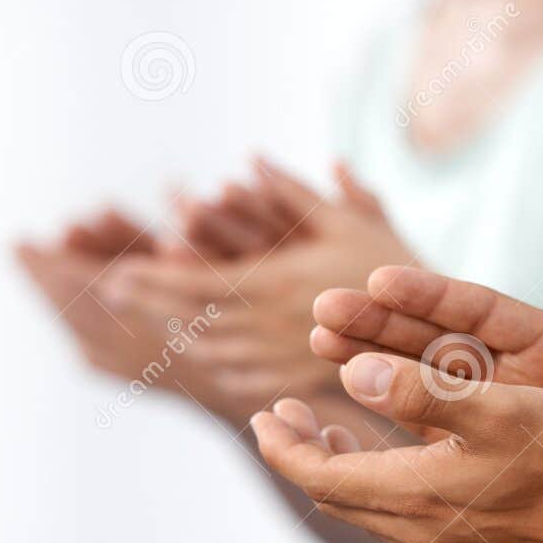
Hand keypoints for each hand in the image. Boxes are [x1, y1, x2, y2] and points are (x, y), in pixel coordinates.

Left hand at [91, 160, 418, 421]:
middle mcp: (265, 329)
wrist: (432, 344)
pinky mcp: (292, 384)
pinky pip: (238, 377)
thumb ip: (294, 194)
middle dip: (148, 304)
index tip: (114, 271)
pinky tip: (202, 352)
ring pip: (209, 351)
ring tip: (149, 316)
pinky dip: (215, 363)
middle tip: (109, 290)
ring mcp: (276, 362)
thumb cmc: (392, 274)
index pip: (194, 284)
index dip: (151, 280)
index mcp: (272, 286)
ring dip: (177, 333)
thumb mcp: (348, 223)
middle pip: (189, 320)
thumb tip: (251, 159)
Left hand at [250, 352, 542, 542]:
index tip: (262, 415)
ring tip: (335, 435)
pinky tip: (408, 469)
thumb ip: (420, 391)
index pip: (319, 476)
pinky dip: (387, 489)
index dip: (284, 445)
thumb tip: (352, 373)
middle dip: (305, 455)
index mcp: (414, 495)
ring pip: (375, 513)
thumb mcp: (496, 409)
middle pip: (338, 498)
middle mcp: (423, 534)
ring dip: (346, 473)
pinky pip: (411, 524)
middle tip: (285, 417)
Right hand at [310, 267, 542, 493]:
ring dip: (371, 360)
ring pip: (422, 377)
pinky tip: (343, 409)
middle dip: (381, 321)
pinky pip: (428, 424)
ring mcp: (495, 403)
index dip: (433, 295)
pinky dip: (390, 413)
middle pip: (438, 335)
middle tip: (323, 307)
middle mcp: (517, 366)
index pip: (484, 310)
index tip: (380, 280)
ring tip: (316, 341)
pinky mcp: (483, 441)